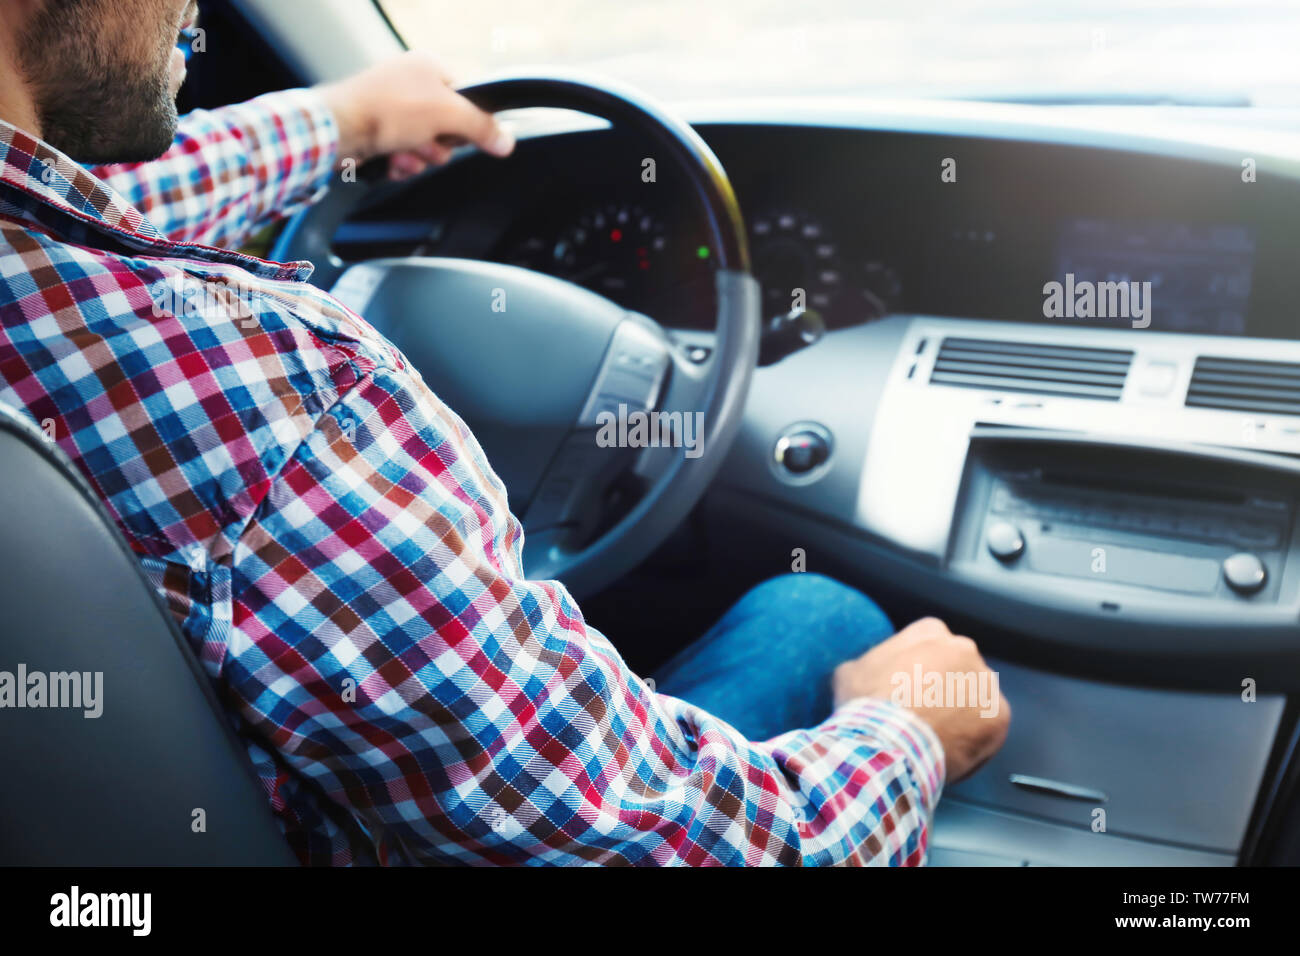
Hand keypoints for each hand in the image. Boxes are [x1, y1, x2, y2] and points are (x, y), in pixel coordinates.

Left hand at [319, 51, 514, 180]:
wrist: (337, 128)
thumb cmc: (386, 109)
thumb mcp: (447, 114)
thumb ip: (481, 127)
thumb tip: (507, 140)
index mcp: (430, 68)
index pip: (468, 98)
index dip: (469, 122)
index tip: (465, 136)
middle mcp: (411, 85)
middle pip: (448, 127)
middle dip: (439, 145)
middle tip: (426, 143)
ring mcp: (394, 109)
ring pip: (427, 145)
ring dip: (420, 158)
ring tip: (404, 153)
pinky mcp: (379, 132)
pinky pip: (406, 155)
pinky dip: (402, 163)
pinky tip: (392, 161)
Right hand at [832, 617, 1009, 781]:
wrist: (886, 740)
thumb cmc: (867, 705)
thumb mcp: (851, 672)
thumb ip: (870, 664)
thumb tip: (866, 673)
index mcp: (930, 632)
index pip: (931, 647)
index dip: (919, 673)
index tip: (909, 692)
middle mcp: (964, 649)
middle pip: (957, 671)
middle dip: (944, 691)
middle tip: (923, 717)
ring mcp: (985, 682)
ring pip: (975, 700)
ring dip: (960, 715)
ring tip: (935, 740)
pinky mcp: (999, 716)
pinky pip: (988, 730)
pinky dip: (974, 742)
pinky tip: (950, 753)